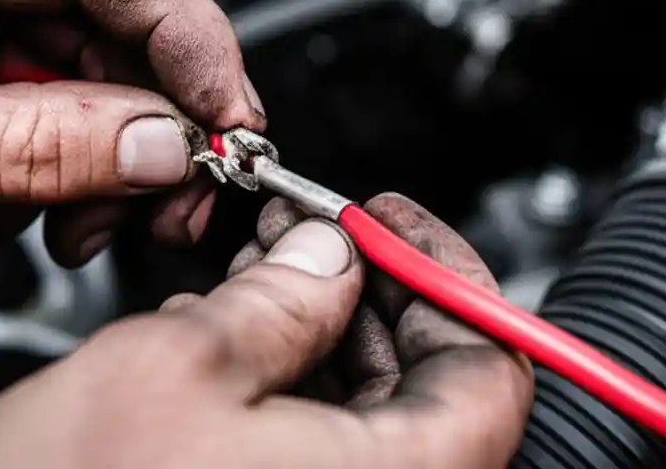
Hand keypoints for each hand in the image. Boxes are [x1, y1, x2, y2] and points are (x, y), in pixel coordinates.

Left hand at [0, 0, 262, 263]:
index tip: (233, 122)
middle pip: (98, 13)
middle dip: (140, 119)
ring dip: (82, 148)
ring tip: (54, 224)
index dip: (191, 39)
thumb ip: (36, 150)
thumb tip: (164, 144)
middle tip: (160, 205)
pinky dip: (31, 144)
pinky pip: (18, 71)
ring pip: (67, 53)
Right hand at [0, 194, 533, 467]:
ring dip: (309, 332)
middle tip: (307, 231)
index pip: (491, 365)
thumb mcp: (174, 367)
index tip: (390, 221)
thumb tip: (328, 254)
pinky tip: (217, 345)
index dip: (443, 274)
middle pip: (423, 387)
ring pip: (355, 419)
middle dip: (360, 291)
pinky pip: (303, 455)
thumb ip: (279, 297)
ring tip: (251, 273)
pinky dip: (272, 390)